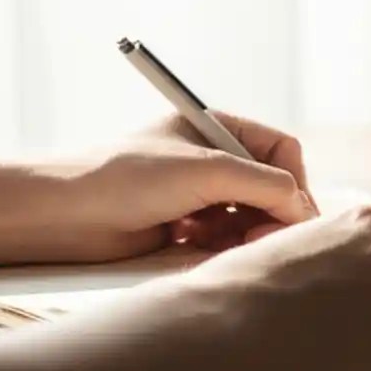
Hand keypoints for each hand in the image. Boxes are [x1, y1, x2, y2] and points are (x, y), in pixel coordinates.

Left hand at [71, 112, 318, 260]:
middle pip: (269, 186)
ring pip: (251, 215)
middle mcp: (210, 156)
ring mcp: (197, 191)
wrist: (67, 214)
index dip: (293, 181)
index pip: (281, 150)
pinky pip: (226, 236)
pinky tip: (195, 242)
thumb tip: (304, 210)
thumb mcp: (210, 169)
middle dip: (271, 211)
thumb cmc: (128, 177)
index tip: (291, 211)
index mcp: (216, 126)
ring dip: (245, 230)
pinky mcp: (185, 224)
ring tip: (225, 240)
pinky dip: (222, 243)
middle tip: (260, 235)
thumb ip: (268, 185)